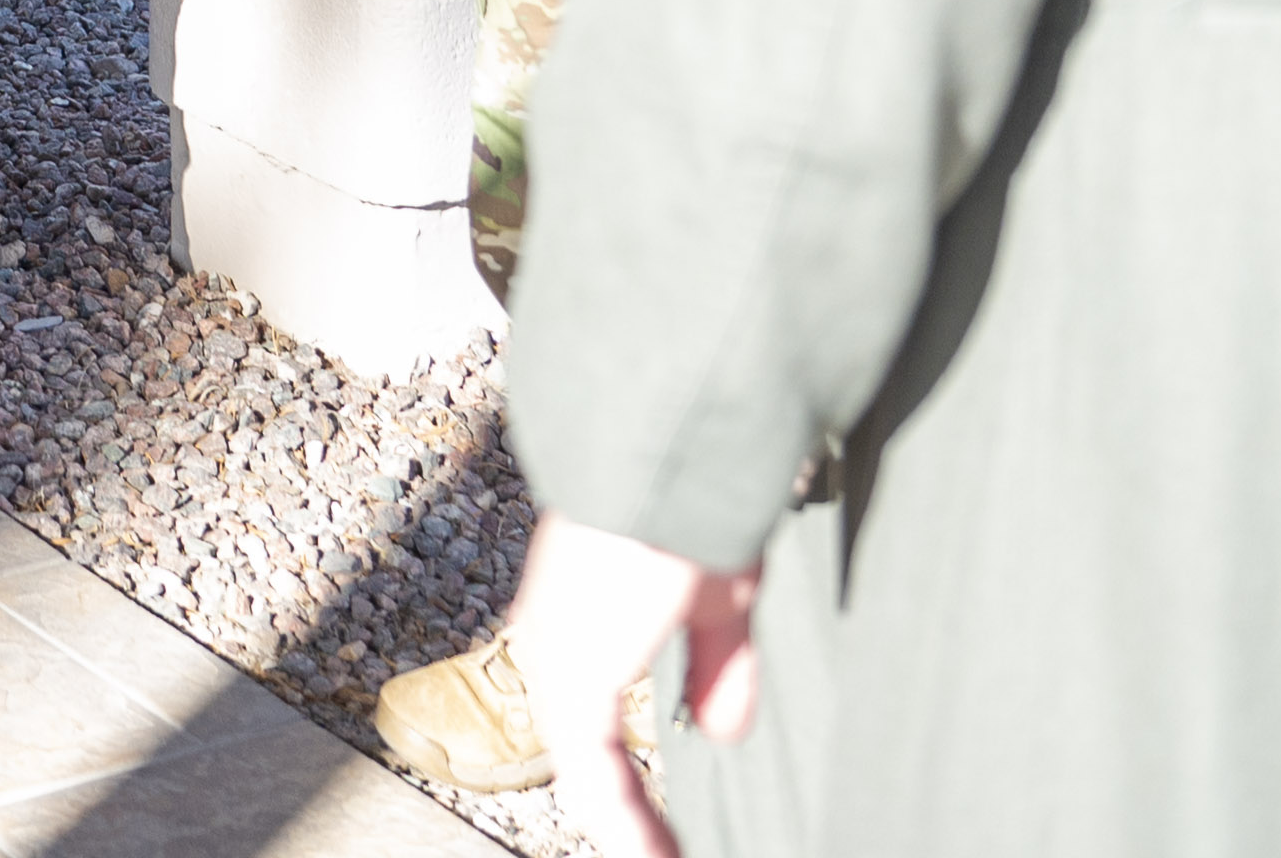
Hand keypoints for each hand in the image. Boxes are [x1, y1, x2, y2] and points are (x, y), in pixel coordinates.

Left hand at [504, 515, 761, 857]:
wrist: (670, 463)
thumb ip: (719, 665)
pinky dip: (625, 825)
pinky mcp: (573, 677)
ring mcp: (558, 659)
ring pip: (587, 772)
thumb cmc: (691, 510)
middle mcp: (556, 642)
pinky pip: (593, 775)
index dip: (628, 786)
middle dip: (625, 815)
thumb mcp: (719, 600)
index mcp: (581, 623)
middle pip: (585, 755)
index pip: (593, 725)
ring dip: (629, 828)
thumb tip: (724, 731)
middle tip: (665, 857)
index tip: (667, 839)